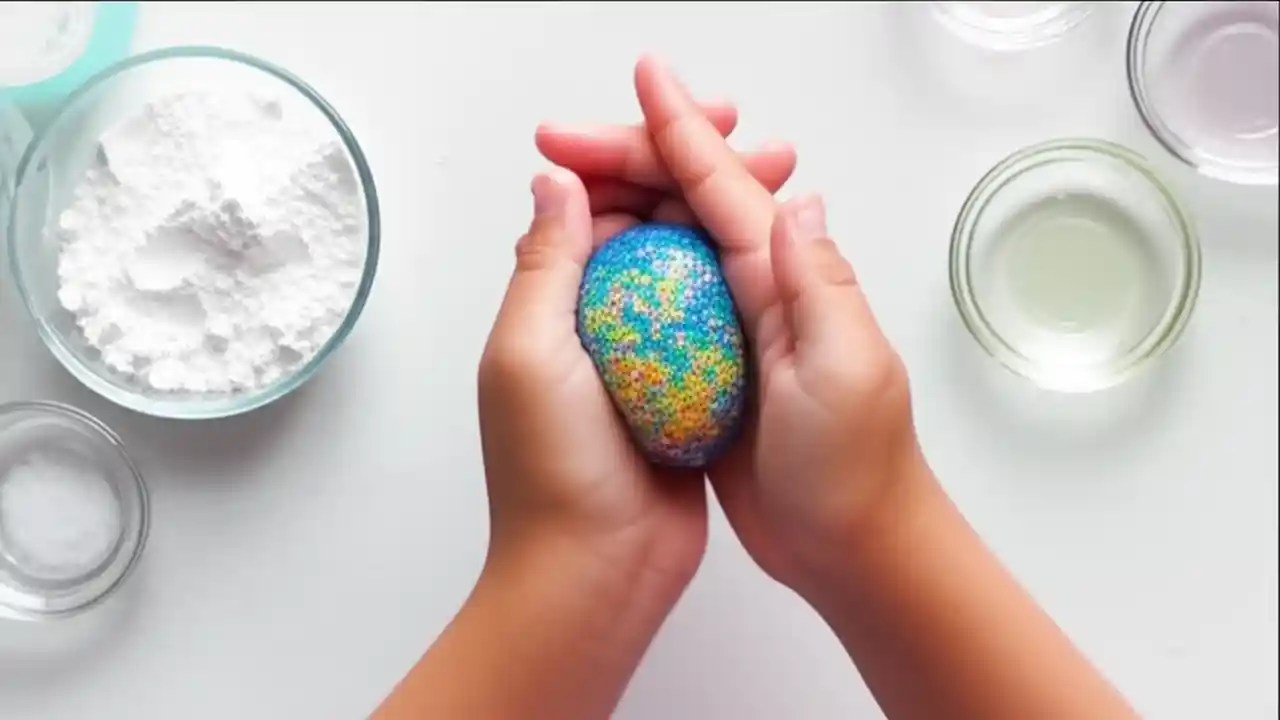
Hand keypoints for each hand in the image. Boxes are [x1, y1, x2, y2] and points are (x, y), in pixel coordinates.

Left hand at [479, 103, 797, 608]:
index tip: (703, 121)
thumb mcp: (531, 353)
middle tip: (770, 150)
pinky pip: (720, 326)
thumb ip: (547, 264)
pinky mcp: (691, 393)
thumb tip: (558, 175)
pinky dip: (748, 289)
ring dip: (736, 225)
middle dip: (707, 178)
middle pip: (656, 227)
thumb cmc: (551, 471)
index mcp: (554, 303)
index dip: (650, 152)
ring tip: (792, 189)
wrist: (597, 572)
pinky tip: (788, 262)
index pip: (601, 201)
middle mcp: (602, 321)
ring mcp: (650, 357)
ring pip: (694, 270)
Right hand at [543, 56, 926, 599]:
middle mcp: (758, 291)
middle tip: (557, 140)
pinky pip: (654, 303)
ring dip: (615, 203)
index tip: (643, 81)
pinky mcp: (706, 371)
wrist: (853, 548)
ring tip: (562, 181)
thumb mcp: (846, 372)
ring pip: (663, 243)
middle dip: (623, 158)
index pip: (722, 188)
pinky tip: (587, 260)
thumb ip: (817, 286)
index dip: (678, 131)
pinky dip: (619, 268)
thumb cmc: (855, 470)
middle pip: (683, 200)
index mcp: (787, 280)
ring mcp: (729, 329)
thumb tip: (793, 199)